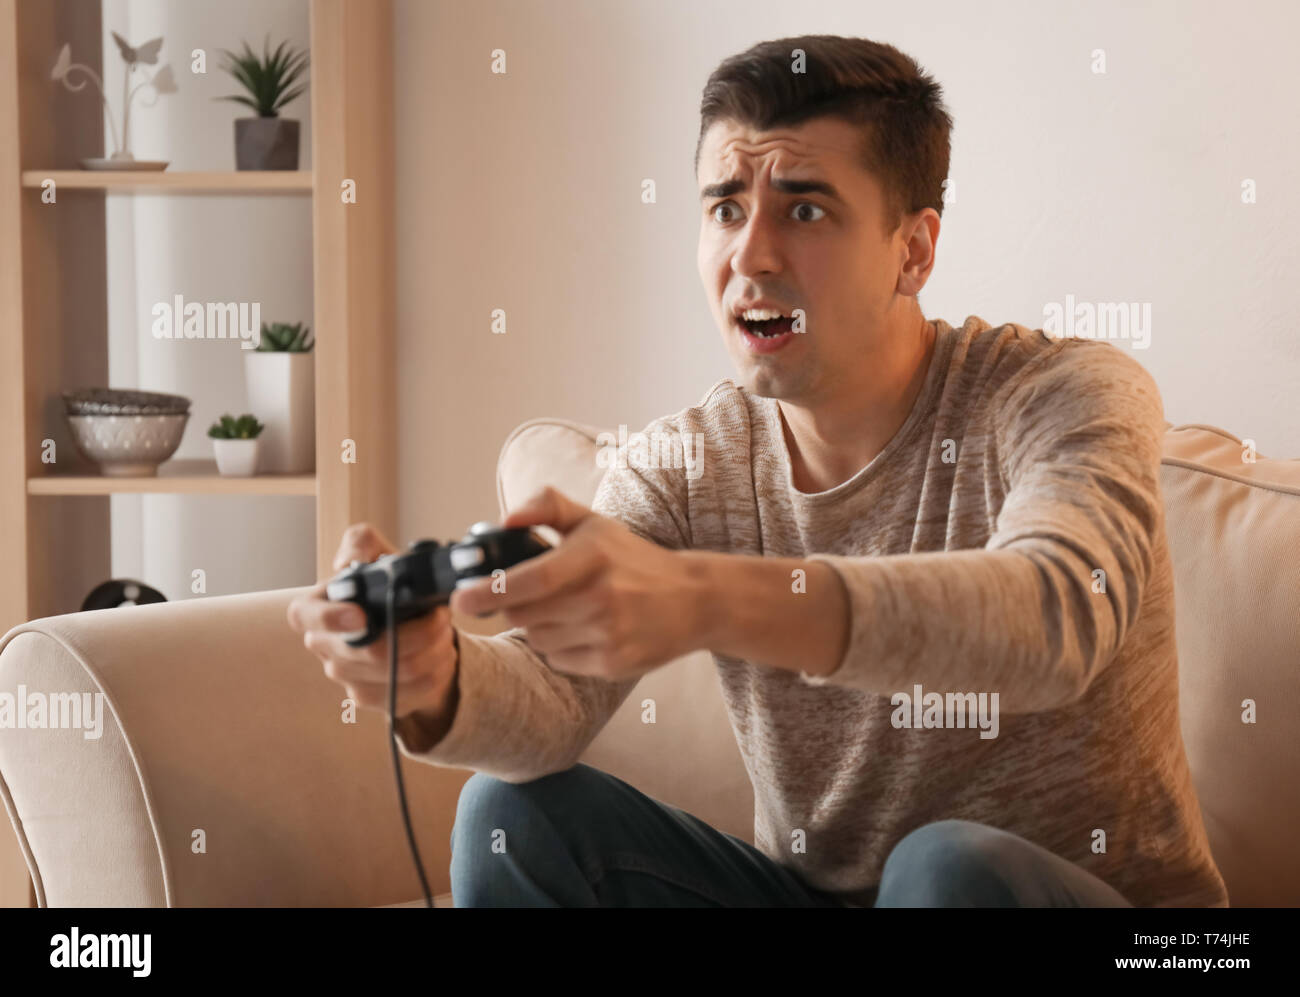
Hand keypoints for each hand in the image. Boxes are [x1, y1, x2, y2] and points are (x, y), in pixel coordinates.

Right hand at [287, 523, 458, 730]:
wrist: (409, 627)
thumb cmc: (387, 589)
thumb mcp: (376, 556)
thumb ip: (361, 544)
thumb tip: (347, 563)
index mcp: (314, 609)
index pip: (305, 616)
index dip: (331, 618)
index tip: (362, 616)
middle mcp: (323, 646)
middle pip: (371, 651)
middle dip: (419, 632)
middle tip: (441, 616)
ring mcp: (344, 676)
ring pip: (399, 671)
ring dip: (434, 649)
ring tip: (445, 631)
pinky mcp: (369, 698)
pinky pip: (411, 691)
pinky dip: (438, 670)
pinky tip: (443, 654)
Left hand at [448, 487, 705, 680]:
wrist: (694, 600)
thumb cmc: (633, 560)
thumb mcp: (594, 523)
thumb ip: (547, 507)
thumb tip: (505, 519)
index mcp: (593, 557)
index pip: (531, 579)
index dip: (491, 591)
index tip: (461, 598)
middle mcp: (601, 597)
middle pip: (524, 615)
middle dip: (514, 606)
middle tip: (530, 594)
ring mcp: (608, 634)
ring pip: (538, 639)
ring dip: (539, 627)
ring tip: (570, 609)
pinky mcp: (612, 664)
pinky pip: (559, 660)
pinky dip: (560, 647)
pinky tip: (586, 630)